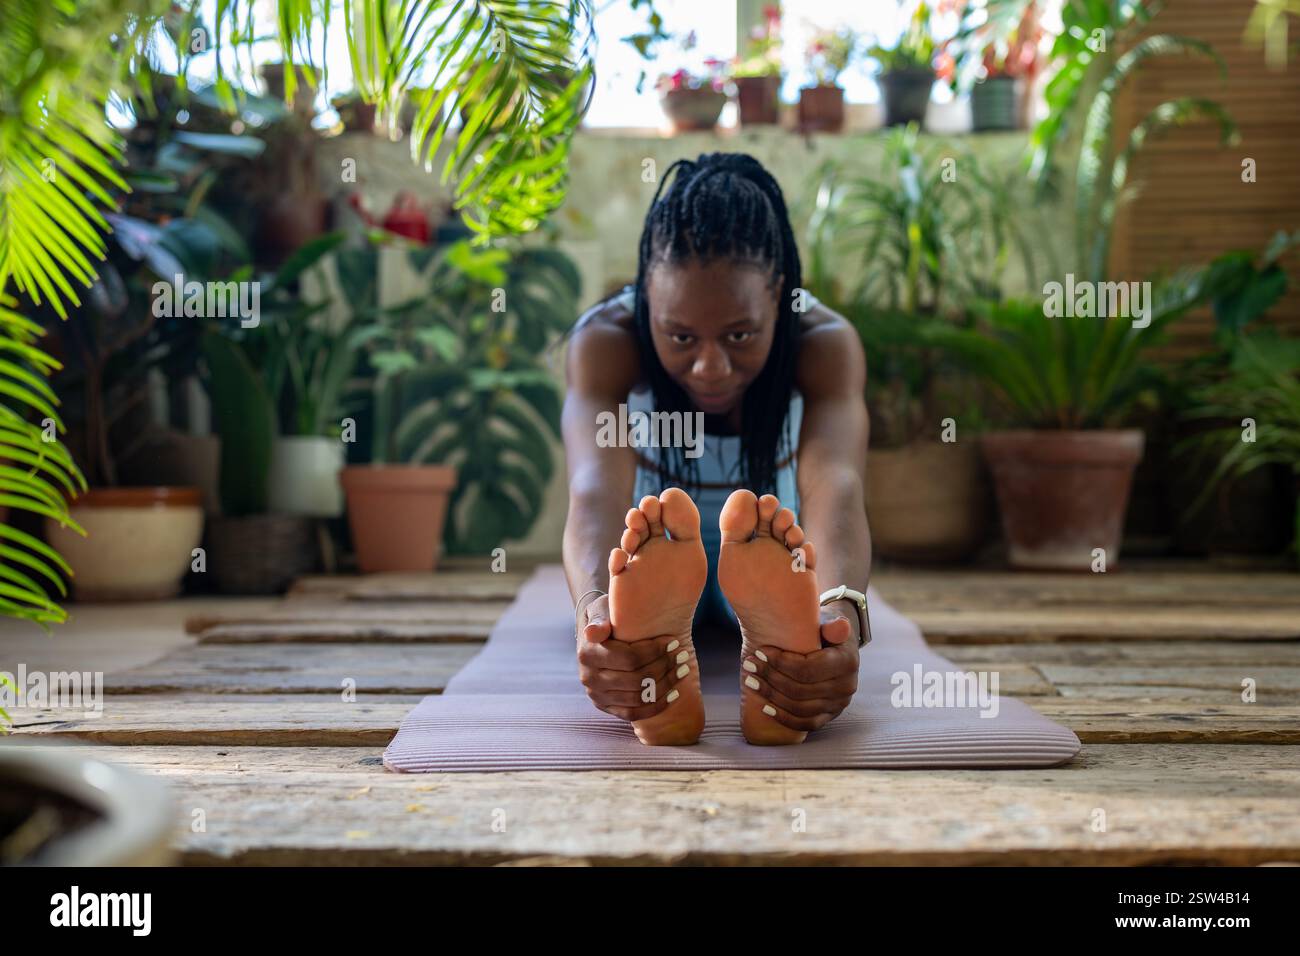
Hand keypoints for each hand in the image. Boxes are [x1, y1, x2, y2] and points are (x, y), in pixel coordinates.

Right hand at [575, 594, 687, 722]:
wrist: (596, 636)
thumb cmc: (605, 617)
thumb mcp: (601, 610)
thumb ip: (599, 619)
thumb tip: (594, 632)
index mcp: (587, 654)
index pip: (629, 658)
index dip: (655, 652)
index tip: (674, 642)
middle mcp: (589, 678)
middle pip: (636, 680)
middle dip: (664, 667)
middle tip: (683, 656)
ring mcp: (597, 696)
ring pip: (638, 698)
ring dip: (665, 685)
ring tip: (682, 671)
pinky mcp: (606, 707)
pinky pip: (633, 714)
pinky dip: (656, 706)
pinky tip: (674, 694)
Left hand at [741, 603, 860, 733]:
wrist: (836, 645)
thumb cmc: (824, 630)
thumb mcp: (828, 622)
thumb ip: (833, 626)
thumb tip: (840, 626)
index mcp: (847, 662)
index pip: (807, 669)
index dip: (780, 663)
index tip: (759, 652)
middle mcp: (846, 687)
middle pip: (800, 690)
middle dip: (770, 677)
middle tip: (749, 664)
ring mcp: (839, 704)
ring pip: (800, 708)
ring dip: (771, 696)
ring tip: (751, 681)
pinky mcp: (829, 715)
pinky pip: (806, 723)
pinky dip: (784, 717)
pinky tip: (765, 707)